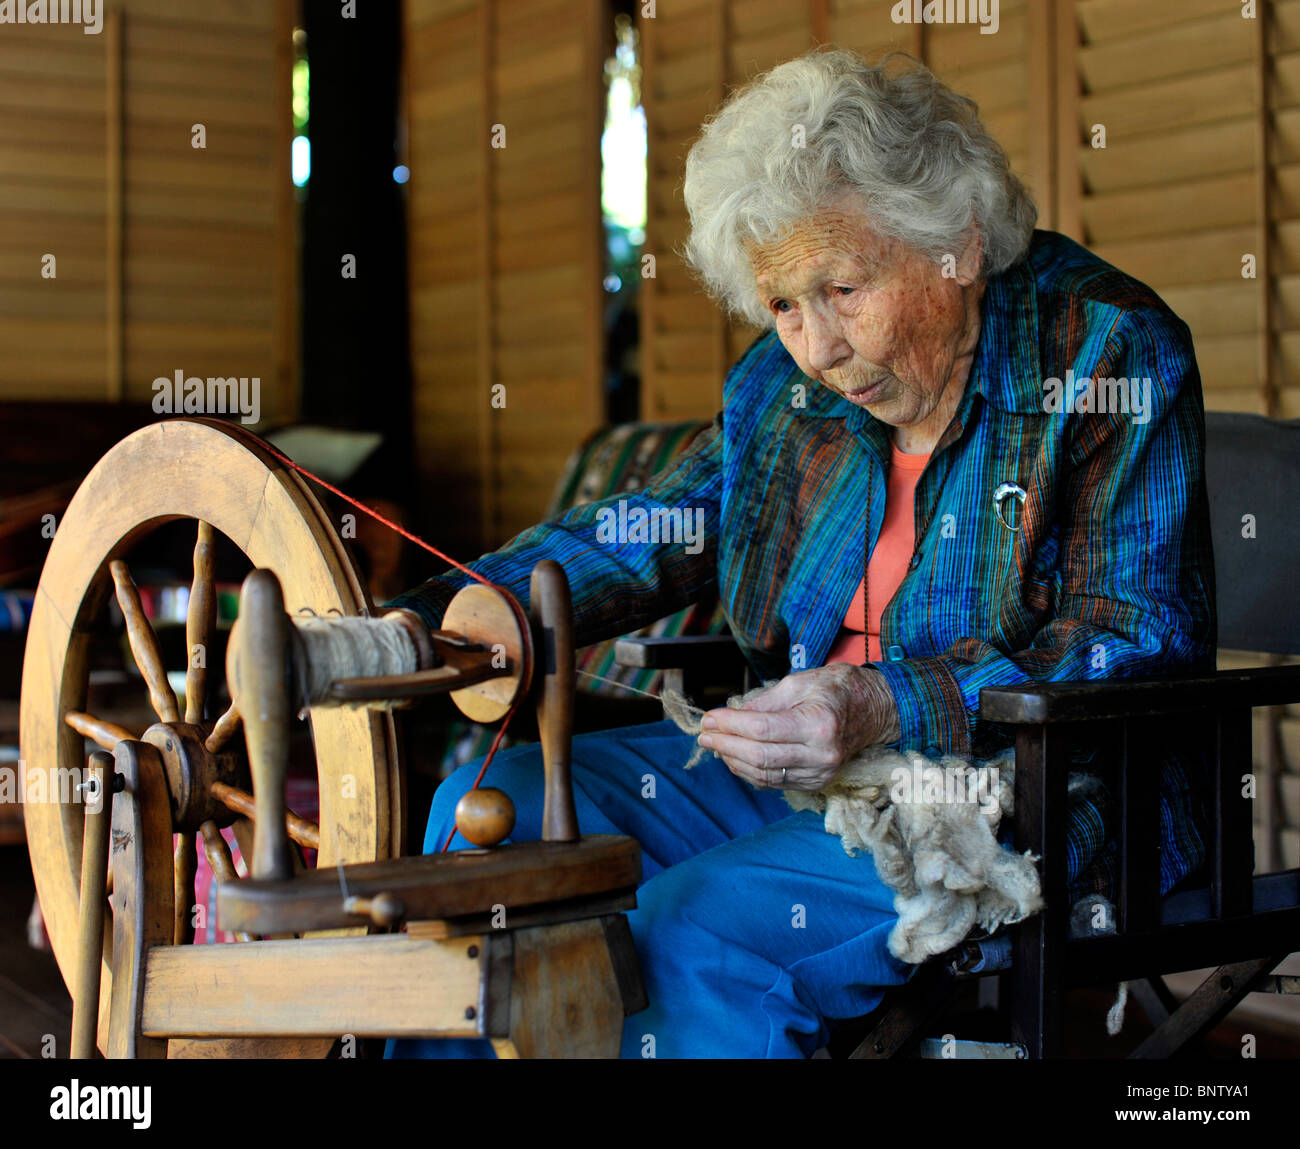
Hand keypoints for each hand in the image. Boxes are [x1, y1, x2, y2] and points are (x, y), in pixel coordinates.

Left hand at [696, 663, 899, 790]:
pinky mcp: (816, 782)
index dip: (730, 725)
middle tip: (704, 733)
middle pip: (760, 757)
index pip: (762, 730)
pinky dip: (749, 771)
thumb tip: (728, 717)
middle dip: (725, 745)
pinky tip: (735, 756)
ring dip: (733, 760)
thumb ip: (763, 702)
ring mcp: (820, 773)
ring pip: (764, 774)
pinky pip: (774, 782)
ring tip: (715, 744)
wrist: (873, 710)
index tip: (708, 717)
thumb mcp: (799, 682)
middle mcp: (822, 754)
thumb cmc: (836, 689)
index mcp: (819, 724)